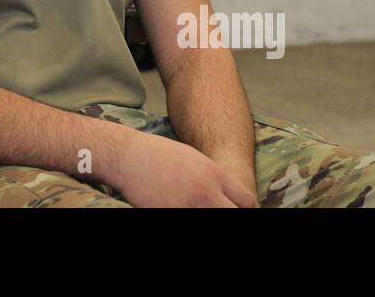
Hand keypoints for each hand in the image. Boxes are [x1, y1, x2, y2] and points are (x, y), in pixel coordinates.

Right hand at [106, 130, 256, 207]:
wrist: (128, 156)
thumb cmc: (159, 155)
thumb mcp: (194, 158)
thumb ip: (213, 178)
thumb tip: (226, 196)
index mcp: (214, 174)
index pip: (246, 201)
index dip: (244, 210)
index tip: (235, 210)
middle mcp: (205, 191)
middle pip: (233, 215)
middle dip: (230, 215)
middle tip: (219, 212)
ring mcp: (188, 205)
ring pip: (213, 221)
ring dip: (207, 215)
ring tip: (195, 207)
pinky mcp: (171, 214)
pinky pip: (187, 220)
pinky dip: (185, 216)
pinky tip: (177, 207)